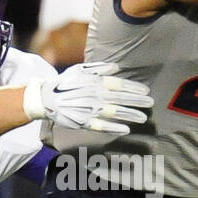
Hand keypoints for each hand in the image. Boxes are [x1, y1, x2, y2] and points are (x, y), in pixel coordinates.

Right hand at [23, 61, 152, 134]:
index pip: (119, 85)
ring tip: (144, 118)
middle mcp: (94, 95)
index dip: (134, 88)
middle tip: (151, 103)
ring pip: (115, 113)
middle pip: (121, 98)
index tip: (146, 91)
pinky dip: (114, 128)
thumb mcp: (80, 70)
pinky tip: (127, 129)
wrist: (46, 99)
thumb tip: (117, 68)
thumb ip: (99, 68)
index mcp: (95, 82)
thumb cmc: (65, 83)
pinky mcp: (83, 122)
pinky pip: (102, 126)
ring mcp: (89, 109)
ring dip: (131, 115)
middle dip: (138, 101)